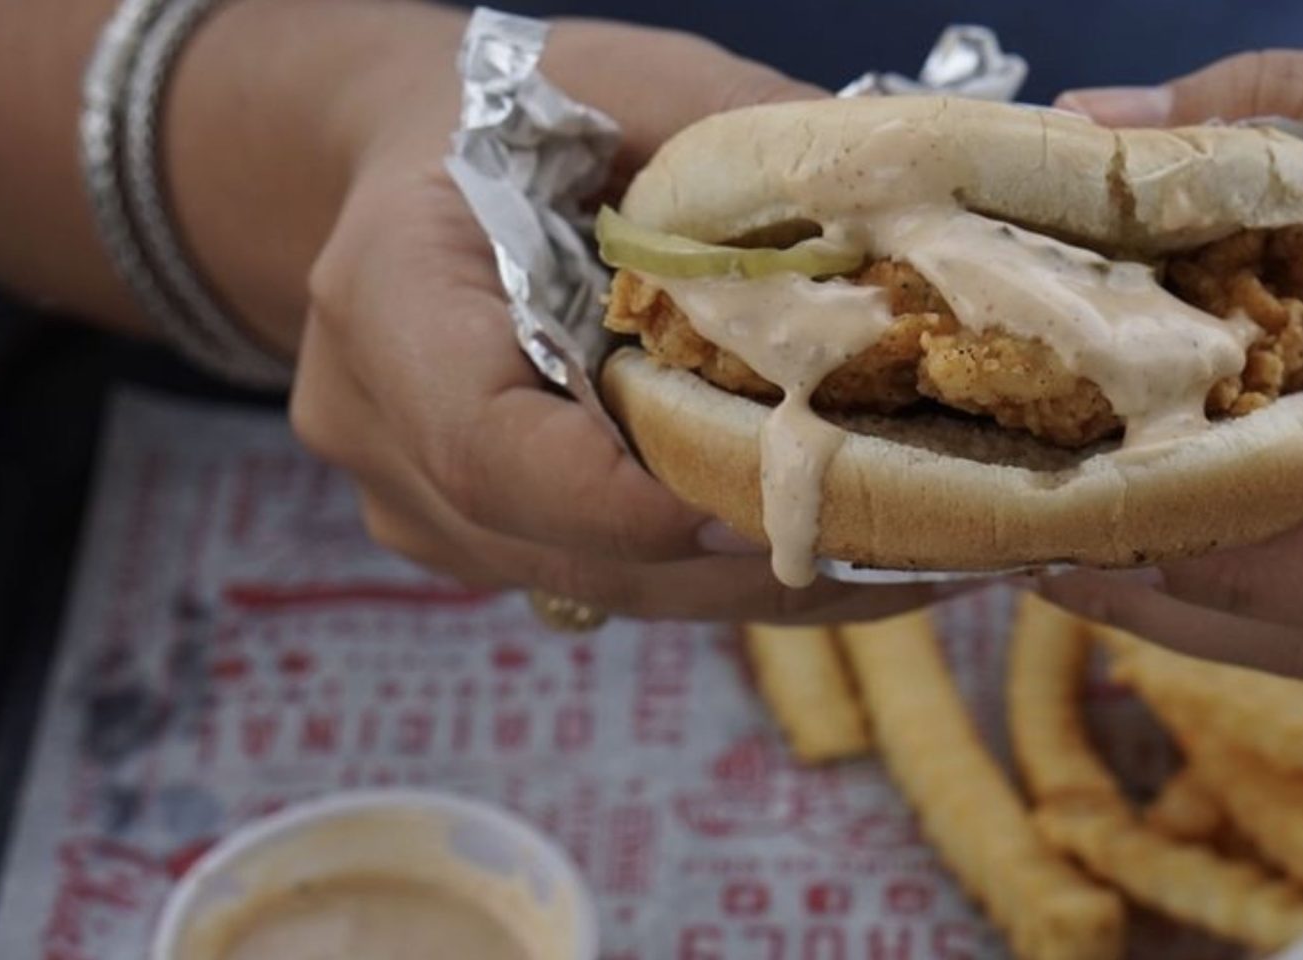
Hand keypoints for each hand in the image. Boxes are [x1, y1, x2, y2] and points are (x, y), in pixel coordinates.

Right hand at [291, 16, 932, 622]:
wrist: (415, 163)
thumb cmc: (520, 112)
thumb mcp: (623, 86)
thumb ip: (735, 137)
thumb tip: (897, 202)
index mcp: (389, 298)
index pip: (486, 447)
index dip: (621, 501)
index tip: (760, 509)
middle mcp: (382, 427)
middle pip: (565, 543)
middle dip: (742, 552)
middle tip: (908, 545)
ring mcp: (424, 500)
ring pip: (605, 581)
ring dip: (760, 579)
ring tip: (921, 556)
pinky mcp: (486, 537)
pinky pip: (616, 577)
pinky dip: (732, 567)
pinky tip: (858, 548)